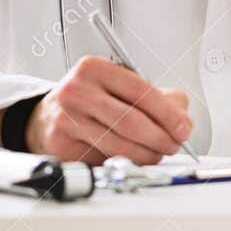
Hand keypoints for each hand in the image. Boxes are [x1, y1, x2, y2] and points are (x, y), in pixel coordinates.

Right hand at [26, 55, 192, 164]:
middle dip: (161, 138)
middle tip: (174, 144)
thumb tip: (182, 119)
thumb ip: (159, 97)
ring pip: (119, 145)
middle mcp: (77, 90)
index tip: (183, 128)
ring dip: (147, 154)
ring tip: (158, 153)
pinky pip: (103, 159)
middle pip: (131, 121)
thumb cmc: (90, 99)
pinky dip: (125, 162)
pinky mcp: (61, 145)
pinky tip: (134, 158)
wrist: (48, 116)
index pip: (141, 91)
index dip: (168, 114)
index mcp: (95, 68)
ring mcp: (66, 118)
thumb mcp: (121, 86)